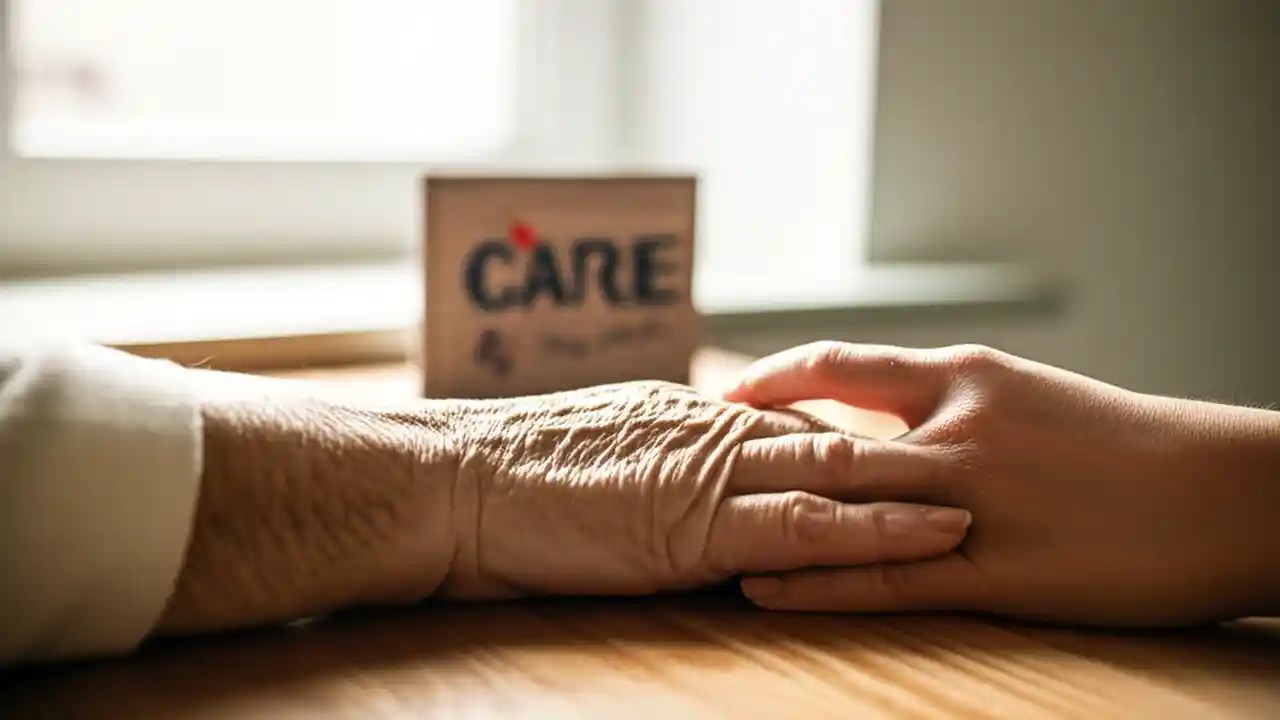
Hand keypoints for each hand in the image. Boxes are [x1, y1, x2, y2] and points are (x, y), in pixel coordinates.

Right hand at [435, 381, 971, 597]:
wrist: (457, 483)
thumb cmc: (513, 474)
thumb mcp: (602, 445)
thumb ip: (659, 450)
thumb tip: (684, 464)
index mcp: (696, 415)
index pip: (797, 421)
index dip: (863, 436)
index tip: (918, 446)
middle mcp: (717, 433)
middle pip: (836, 438)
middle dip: (911, 454)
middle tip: (983, 458)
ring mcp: (711, 477)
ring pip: (839, 476)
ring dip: (915, 490)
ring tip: (987, 500)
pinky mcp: (698, 529)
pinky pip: (802, 530)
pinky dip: (869, 535)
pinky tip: (924, 542)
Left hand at [727, 342, 1279, 625]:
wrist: (1223, 490)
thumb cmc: (1124, 444)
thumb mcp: (1027, 397)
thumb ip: (949, 403)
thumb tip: (877, 408)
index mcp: (967, 376)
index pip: (839, 364)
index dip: (770, 377)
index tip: (720, 391)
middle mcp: (958, 430)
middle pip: (821, 436)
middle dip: (743, 450)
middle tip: (678, 457)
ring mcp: (973, 502)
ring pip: (841, 505)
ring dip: (761, 517)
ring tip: (694, 527)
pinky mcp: (997, 573)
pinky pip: (882, 580)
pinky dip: (813, 583)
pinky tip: (761, 586)